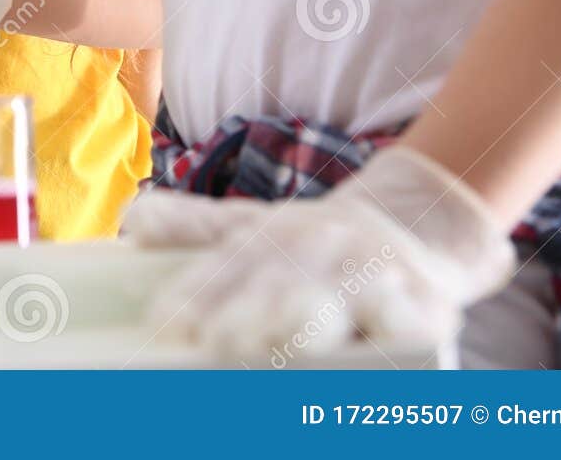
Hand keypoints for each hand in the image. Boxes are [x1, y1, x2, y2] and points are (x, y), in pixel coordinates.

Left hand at [121, 147, 516, 358]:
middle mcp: (320, 247)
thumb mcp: (253, 227)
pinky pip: (409, 324)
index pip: (228, 264)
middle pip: (280, 282)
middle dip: (249, 311)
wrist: (414, 224)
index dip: (197, 292)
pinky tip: (379, 341)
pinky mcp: (426, 305)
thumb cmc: (311, 247)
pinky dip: (394, 334)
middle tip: (218, 340)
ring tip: (285, 339)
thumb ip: (194, 228)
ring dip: (310, 321)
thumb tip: (134, 219)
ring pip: (340, 301)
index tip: (164, 321)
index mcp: (271, 233)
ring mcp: (373, 275)